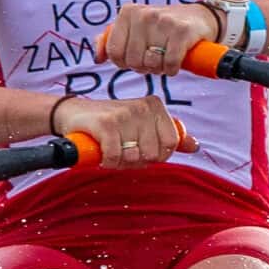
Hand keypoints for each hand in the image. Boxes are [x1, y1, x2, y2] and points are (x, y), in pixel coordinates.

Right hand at [52, 96, 198, 169]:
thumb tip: (195, 146)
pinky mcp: (106, 124)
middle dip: (136, 160)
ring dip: (119, 162)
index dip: (156, 155)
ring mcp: (125, 114)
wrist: (73, 113)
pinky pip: (115, 157)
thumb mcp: (142, 126)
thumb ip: (168, 135)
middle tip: (121, 151)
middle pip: (153, 154)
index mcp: (155, 106)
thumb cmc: (110, 124)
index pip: (172, 143)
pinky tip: (101, 152)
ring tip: (110, 150)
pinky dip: (106, 161)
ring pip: (134, 158)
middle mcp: (142, 106)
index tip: (140, 150)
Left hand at [98, 1, 218, 76]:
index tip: (137, 57)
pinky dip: (172, 69)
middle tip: (155, 57)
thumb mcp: (134, 27)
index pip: (114, 52)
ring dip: (159, 69)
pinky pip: (169, 64)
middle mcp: (143, 14)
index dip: (125, 62)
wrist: (199, 18)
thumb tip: (97, 58)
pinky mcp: (182, 31)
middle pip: (132, 61)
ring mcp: (163, 21)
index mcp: (127, 12)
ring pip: (151, 64)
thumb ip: (111, 39)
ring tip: (165, 57)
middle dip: (144, 67)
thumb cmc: (162, 27)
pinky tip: (176, 61)